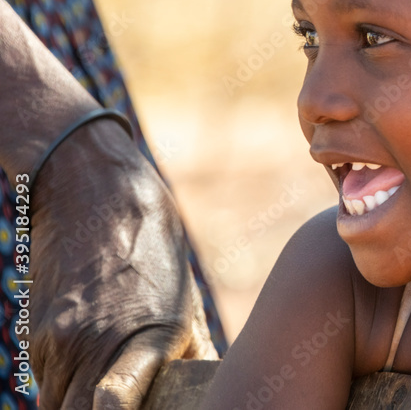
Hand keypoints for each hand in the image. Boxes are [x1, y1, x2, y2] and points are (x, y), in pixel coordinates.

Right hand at [29, 119, 217, 409]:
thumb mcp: (184, 299)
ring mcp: (60, 342)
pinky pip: (48, 378)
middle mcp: (95, 346)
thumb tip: (199, 389)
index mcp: (146, 339)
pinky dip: (66, 382)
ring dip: (79, 404)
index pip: (115, 405)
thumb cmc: (154, 248)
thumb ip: (188, 350)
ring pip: (60, 403)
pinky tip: (88, 361)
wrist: (97, 195)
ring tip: (108, 387)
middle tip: (123, 406)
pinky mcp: (39, 333)